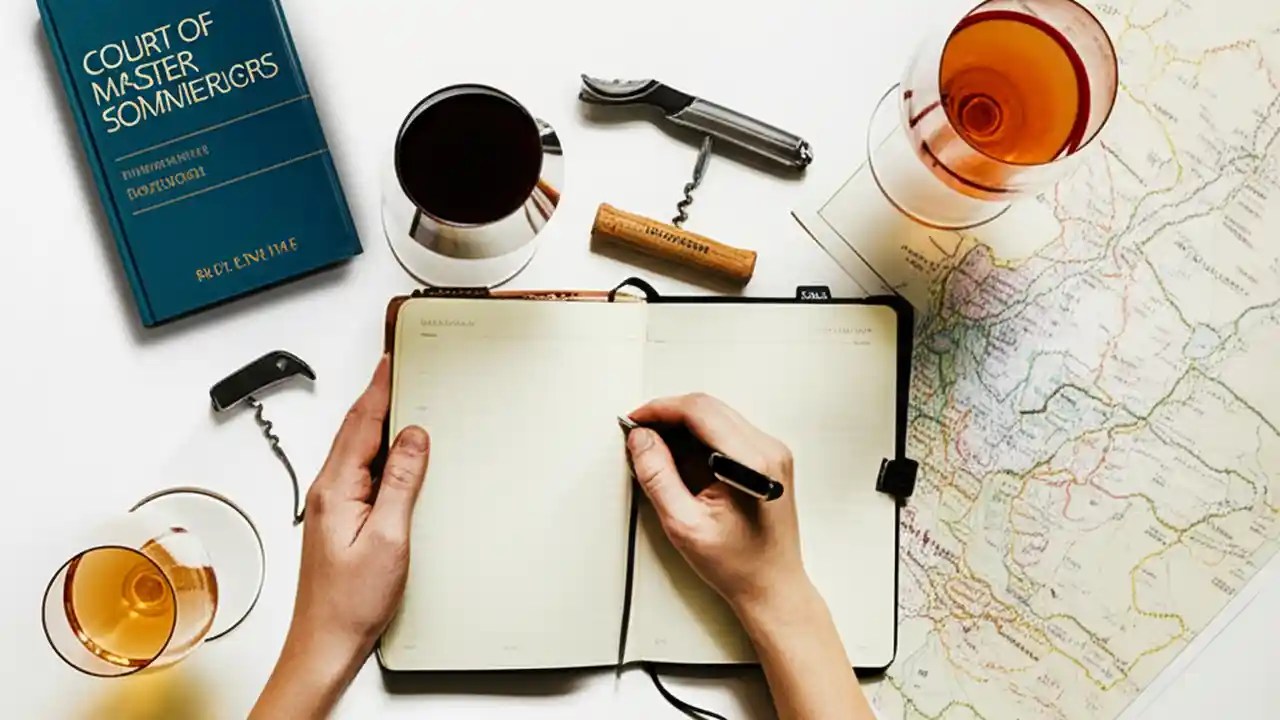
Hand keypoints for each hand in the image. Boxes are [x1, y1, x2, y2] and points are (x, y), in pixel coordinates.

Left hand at [251, 356, 429, 719]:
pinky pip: (362, 472)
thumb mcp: (388, 538)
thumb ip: (402, 483)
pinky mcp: (342, 520)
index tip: (390, 361)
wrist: (326, 642)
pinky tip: (395, 454)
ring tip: (401, 401)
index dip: (378, 389)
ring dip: (379, 424)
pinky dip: (380, 453)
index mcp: (336, 488)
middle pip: (356, 431)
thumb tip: (414, 438)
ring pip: (358, 451)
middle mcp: (329, 492)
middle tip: (399, 370)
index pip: (360, 423)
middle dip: (378, 397)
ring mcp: (333, 506)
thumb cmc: (350, 602)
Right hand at [625, 393, 807, 615]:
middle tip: (639, 436)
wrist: (772, 586)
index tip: (636, 421)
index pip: (700, 411)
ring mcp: (772, 453)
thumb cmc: (739, 565)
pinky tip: (680, 461)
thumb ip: (658, 476)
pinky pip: (726, 432)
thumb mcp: (684, 524)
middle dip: (668, 416)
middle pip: (708, 408)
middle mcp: (769, 451)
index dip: (660, 410)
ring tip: (656, 453)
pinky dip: (698, 439)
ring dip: (682, 427)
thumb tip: (641, 440)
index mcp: (754, 462)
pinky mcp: (767, 460)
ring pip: (716, 417)